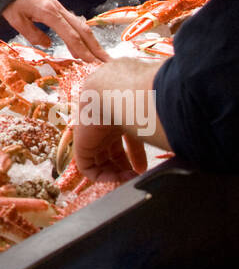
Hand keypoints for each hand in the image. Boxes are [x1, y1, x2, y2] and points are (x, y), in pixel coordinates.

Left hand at [1, 0, 108, 62]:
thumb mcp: (16, 20)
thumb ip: (32, 34)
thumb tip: (48, 45)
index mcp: (50, 14)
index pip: (70, 35)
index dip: (82, 50)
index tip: (91, 62)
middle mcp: (59, 10)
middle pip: (83, 30)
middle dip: (96, 47)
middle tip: (107, 62)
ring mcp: (61, 9)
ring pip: (81, 26)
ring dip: (92, 42)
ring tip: (101, 57)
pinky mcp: (59, 9)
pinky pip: (75, 24)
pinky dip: (83, 36)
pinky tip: (84, 46)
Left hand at [71, 58, 163, 181]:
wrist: (116, 89)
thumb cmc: (142, 92)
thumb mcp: (156, 103)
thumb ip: (165, 112)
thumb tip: (187, 123)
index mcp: (119, 106)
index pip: (125, 132)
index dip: (137, 152)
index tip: (146, 165)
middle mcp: (103, 118)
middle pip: (111, 146)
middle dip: (125, 164)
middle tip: (138, 175)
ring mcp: (91, 130)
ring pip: (99, 157)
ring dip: (116, 172)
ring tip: (132, 180)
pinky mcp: (81, 142)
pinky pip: (87, 166)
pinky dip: (102, 177)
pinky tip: (120, 178)